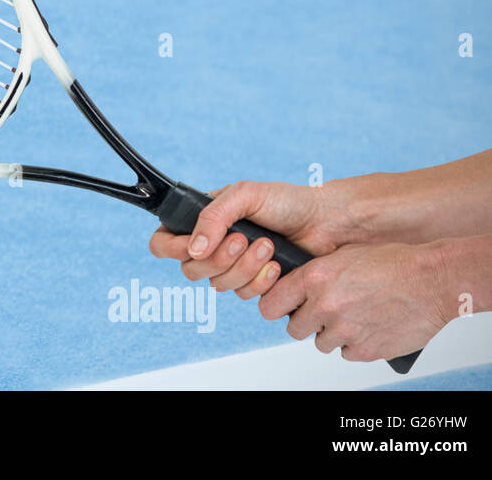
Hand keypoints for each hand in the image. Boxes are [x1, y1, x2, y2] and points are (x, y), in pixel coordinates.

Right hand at [149, 180, 359, 297]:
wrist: (328, 223)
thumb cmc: (288, 202)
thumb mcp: (244, 195)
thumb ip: (212, 217)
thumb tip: (193, 248)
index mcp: (203, 222)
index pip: (164, 243)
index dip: (172, 250)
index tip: (194, 247)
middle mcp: (214, 248)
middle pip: (190, 271)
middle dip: (219, 259)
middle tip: (243, 240)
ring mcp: (235, 269)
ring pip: (219, 286)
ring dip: (245, 268)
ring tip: (269, 246)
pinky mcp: (257, 287)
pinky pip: (245, 297)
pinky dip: (262, 282)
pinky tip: (277, 266)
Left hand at [259, 242, 451, 361]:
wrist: (434, 280)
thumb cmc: (395, 263)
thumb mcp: (345, 255)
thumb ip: (315, 274)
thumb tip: (294, 290)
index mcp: (315, 278)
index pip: (271, 305)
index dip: (278, 307)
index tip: (284, 308)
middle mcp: (325, 305)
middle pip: (294, 328)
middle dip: (307, 322)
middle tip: (325, 313)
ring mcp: (345, 330)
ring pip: (321, 343)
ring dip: (334, 333)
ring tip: (357, 315)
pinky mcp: (365, 350)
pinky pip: (347, 353)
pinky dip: (356, 344)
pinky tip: (371, 326)